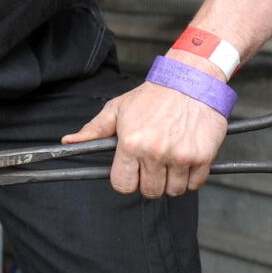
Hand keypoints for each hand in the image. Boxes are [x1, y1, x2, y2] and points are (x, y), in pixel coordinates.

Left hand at [62, 73, 227, 197]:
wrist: (190, 81)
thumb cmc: (152, 96)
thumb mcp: (117, 109)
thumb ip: (94, 130)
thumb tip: (68, 142)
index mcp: (131, 144)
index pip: (123, 185)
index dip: (126, 180)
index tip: (131, 171)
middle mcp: (155, 153)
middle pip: (150, 191)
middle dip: (149, 181)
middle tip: (152, 163)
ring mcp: (181, 156)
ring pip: (173, 191)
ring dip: (171, 180)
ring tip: (169, 158)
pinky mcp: (203, 157)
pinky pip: (195, 184)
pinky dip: (191, 177)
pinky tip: (185, 158)